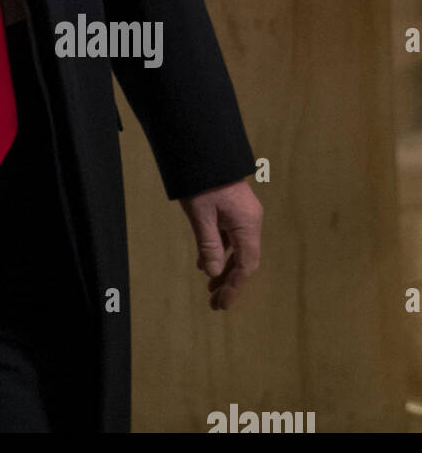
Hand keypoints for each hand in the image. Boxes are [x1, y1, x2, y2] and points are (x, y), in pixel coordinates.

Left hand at [179, 179, 261, 309]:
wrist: (204, 149)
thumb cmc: (201, 183)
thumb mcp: (201, 216)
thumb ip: (209, 245)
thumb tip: (214, 273)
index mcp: (248, 225)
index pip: (246, 266)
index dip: (233, 286)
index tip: (221, 303)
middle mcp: (251, 222)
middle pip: (244, 260)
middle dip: (230, 282)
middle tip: (214, 302)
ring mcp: (244, 215)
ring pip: (238, 249)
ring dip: (224, 267)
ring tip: (209, 286)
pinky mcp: (235, 209)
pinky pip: (231, 237)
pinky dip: (220, 250)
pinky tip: (206, 261)